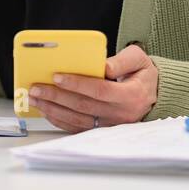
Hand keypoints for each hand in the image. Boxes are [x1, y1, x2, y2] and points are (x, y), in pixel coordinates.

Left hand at [28, 43, 158, 132]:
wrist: (153, 95)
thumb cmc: (143, 75)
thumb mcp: (140, 59)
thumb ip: (122, 60)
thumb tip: (104, 66)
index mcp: (131, 95)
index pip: (100, 90)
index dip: (77, 84)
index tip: (57, 76)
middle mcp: (121, 114)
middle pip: (84, 106)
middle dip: (57, 96)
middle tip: (36, 88)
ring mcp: (111, 125)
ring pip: (78, 119)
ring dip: (53, 109)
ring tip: (35, 99)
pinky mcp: (102, 130)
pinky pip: (78, 128)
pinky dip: (60, 119)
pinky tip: (46, 110)